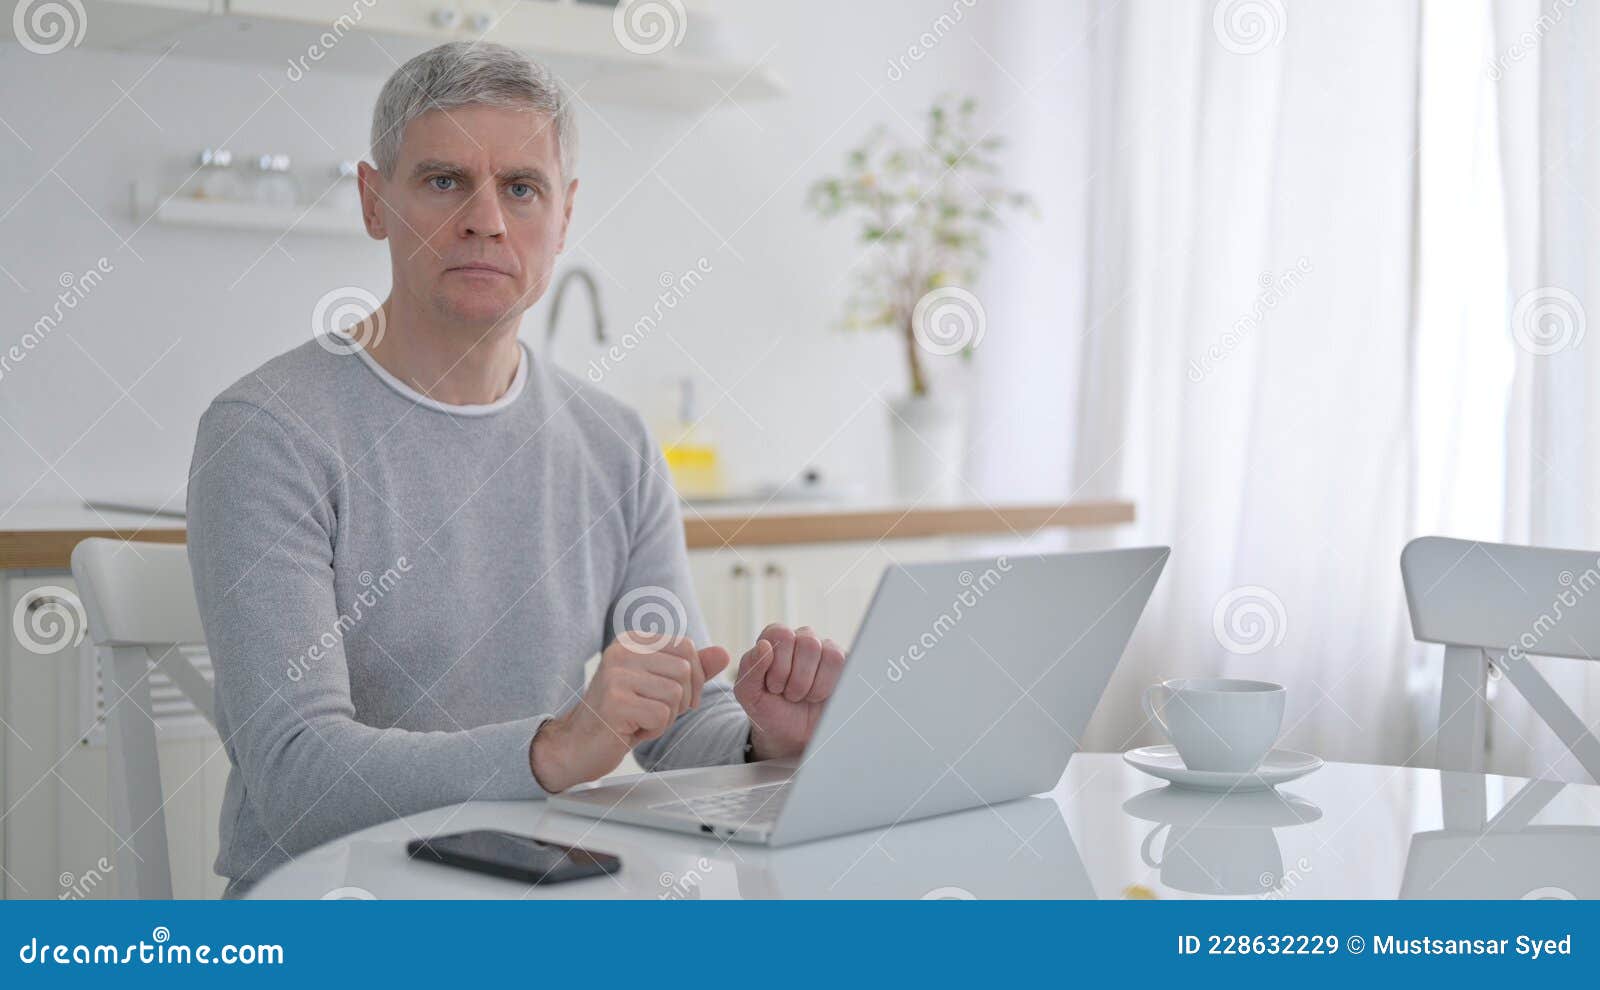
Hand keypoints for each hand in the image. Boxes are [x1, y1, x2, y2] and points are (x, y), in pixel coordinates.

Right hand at [530, 632, 730, 791]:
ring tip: (640, 720)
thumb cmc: (621, 716)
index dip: (694, 677)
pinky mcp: (615, 702)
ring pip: (675, 693)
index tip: (676, 697)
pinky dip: (654, 729)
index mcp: (632, 641)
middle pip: (684, 670)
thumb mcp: (659, 688)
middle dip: (681, 699)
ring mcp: (616, 675)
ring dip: (666, 716)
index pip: (686, 646)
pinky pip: (661, 715)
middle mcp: (622, 651)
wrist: (576, 746)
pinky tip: (632, 730)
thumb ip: (691, 669)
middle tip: (656, 712)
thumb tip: (724, 653)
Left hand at [734, 623, 844, 760]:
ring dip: (813, 685)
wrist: (790, 735)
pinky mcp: (841, 663)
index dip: (779, 665)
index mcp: (774, 638)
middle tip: (788, 694)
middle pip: (808, 643)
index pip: (781, 634)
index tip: (774, 686)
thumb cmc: (769, 710)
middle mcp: (799, 638)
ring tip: (802, 695)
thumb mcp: (749, 694)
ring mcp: (823, 649)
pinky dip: (826, 687)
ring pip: (828, 653)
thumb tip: (764, 645)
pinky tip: (817, 695)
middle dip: (797, 679)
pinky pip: (841, 663)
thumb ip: (749, 668)